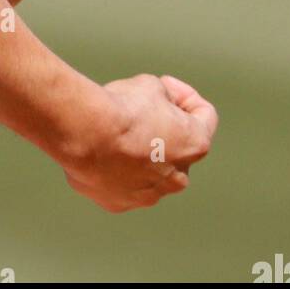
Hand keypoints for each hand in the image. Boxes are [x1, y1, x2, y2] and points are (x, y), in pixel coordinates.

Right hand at [60, 72, 217, 213]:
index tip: (164, 85)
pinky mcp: (118, 203)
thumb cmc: (122, 108)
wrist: (84, 133)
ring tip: (113, 130)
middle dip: (162, 129)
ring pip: (149, 171)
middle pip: (177, 149)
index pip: (205, 115)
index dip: (184, 94)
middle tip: (138, 110)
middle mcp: (177, 178)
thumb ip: (163, 100)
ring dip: (139, 151)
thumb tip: (158, 109)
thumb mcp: (151, 86)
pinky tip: (98, 148)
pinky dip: (114, 167)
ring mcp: (148, 195)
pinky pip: (121, 183)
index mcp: (194, 144)